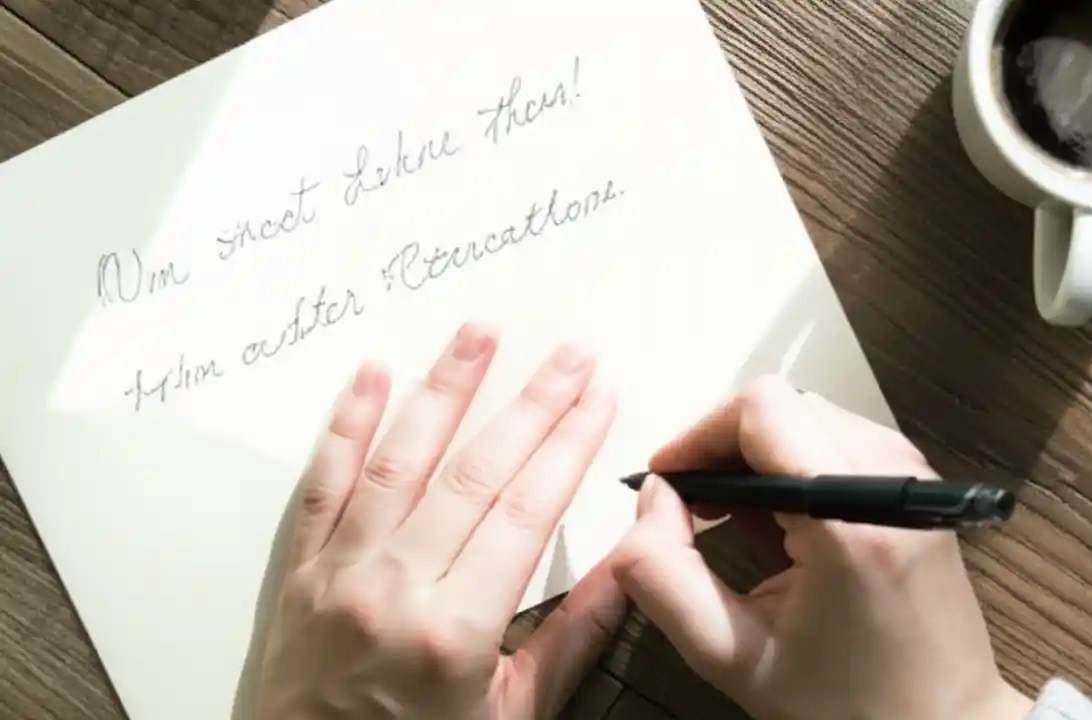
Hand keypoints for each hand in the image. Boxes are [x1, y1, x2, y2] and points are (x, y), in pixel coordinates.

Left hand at [255, 323, 624, 719]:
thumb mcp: (512, 715)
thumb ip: (570, 638)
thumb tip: (626, 566)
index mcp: (458, 630)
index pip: (529, 512)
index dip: (570, 446)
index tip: (599, 398)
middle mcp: (397, 590)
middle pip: (475, 473)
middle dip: (531, 404)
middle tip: (569, 354)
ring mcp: (342, 573)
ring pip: (400, 461)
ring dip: (444, 390)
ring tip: (479, 334)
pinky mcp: (302, 570)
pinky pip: (323, 485)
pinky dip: (346, 426)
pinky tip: (371, 376)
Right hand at [611, 376, 1033, 719]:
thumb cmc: (851, 705)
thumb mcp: (731, 655)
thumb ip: (664, 576)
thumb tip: (651, 499)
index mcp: (852, 517)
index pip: (762, 411)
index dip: (698, 436)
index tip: (667, 481)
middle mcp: (893, 479)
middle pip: (782, 406)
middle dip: (722, 446)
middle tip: (692, 505)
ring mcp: (911, 477)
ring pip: (807, 416)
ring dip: (757, 454)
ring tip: (735, 519)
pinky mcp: (915, 485)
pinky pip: (836, 439)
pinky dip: (793, 463)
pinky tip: (779, 521)